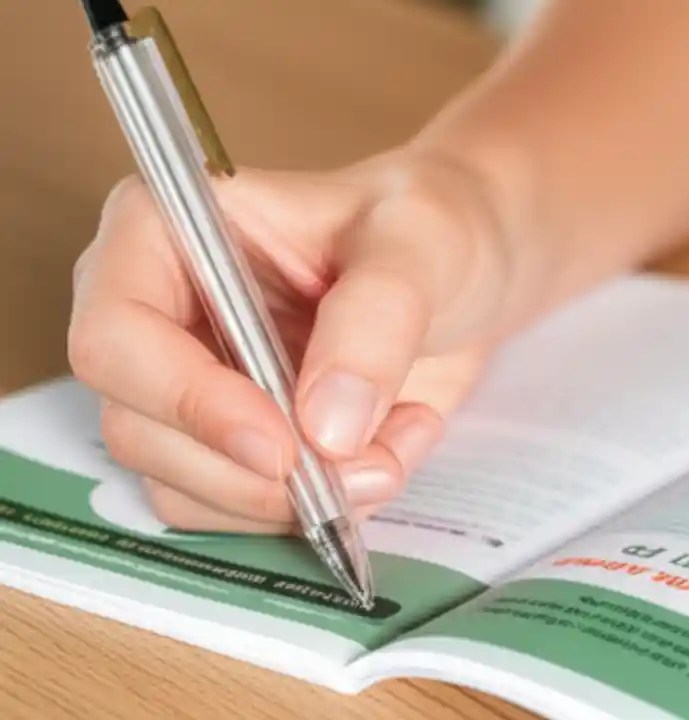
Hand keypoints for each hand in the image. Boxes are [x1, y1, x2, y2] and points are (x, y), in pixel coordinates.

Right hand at [69, 148, 521, 532]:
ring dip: (293, 500)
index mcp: (167, 230)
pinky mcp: (232, 440)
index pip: (118, 334)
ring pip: (183, 485)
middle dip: (255, 472)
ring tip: (392, 451)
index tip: (281, 444)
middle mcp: (157, 312)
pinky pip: (238, 508)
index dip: (187, 401)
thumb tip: (322, 427)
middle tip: (365, 465)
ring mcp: (189, 384)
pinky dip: (316, 507)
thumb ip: (375, 320)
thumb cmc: (435, 224)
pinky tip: (387, 453)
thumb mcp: (421, 244)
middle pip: (139, 427)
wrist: (474, 269)